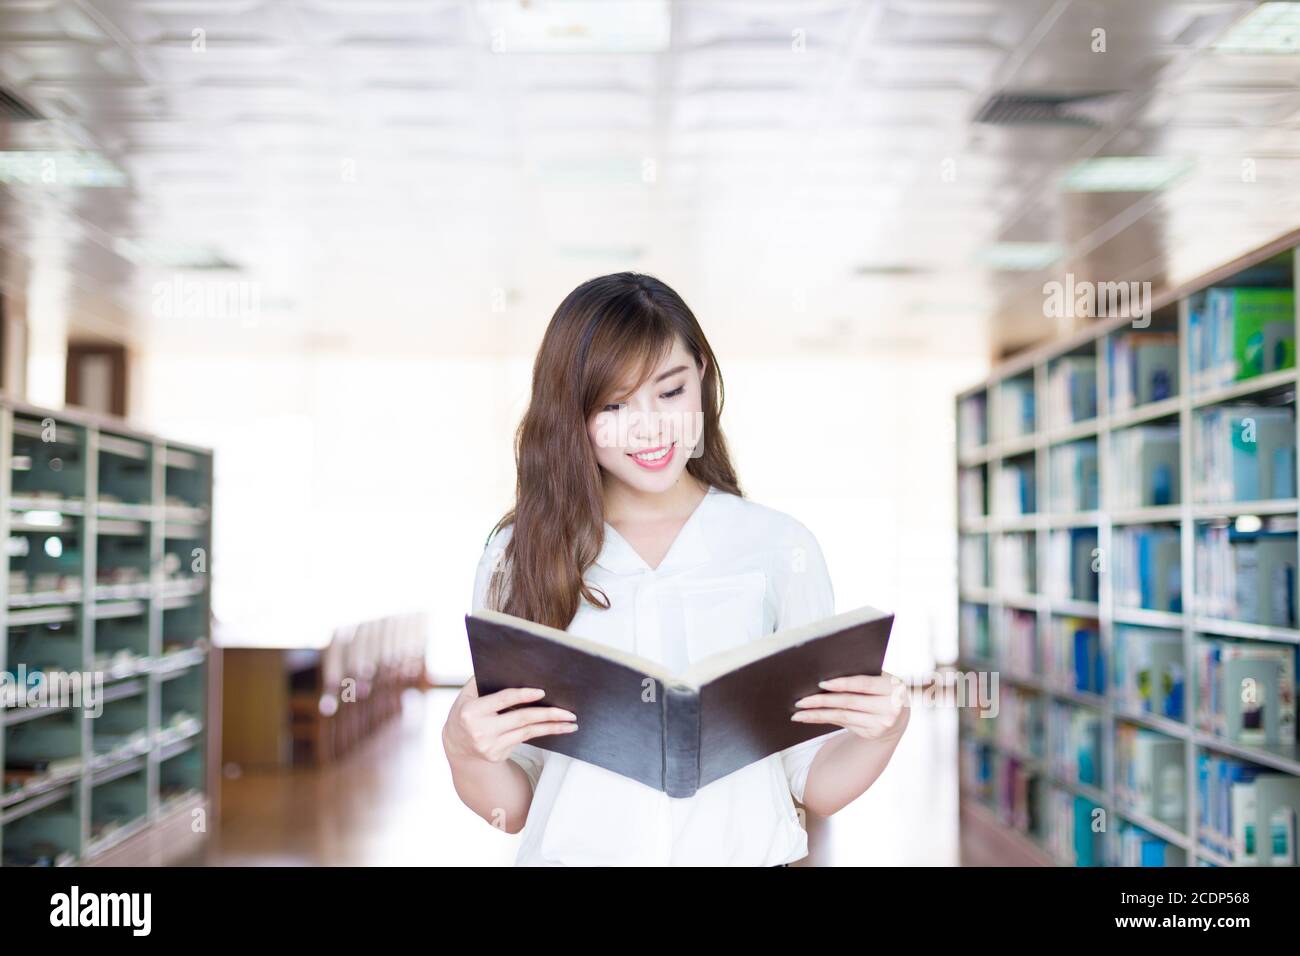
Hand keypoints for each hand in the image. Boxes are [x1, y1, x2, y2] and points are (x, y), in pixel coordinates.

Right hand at [442, 677, 576, 762]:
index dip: (523, 695)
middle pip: (521, 718)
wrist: (458, 747)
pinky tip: (557, 729)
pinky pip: (525, 739)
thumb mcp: (467, 696)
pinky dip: (542, 732)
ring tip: (571, 723)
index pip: (502, 700)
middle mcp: (481, 730)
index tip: (541, 691)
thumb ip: (483, 681)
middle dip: (548, 714)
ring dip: (552, 727)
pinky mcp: (498, 755)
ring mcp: (490, 746)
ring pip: (528, 733)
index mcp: (472, 712)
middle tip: (569, 712)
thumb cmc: (466, 713)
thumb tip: (508, 664)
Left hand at [791, 672, 908, 740]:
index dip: (842, 684)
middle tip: (801, 701)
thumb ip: (863, 676)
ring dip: (818, 714)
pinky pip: (842, 723)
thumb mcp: (882, 679)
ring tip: (799, 712)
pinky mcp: (871, 733)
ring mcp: (880, 723)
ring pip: (843, 716)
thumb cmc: (882, 689)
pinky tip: (809, 717)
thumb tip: (826, 675)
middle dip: (822, 701)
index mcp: (892, 687)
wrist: (898, 714)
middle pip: (849, 702)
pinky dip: (824, 719)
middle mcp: (889, 708)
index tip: (821, 684)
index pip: (864, 684)